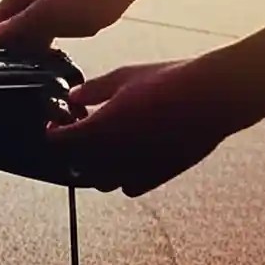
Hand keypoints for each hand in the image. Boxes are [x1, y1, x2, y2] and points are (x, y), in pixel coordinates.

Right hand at [0, 0, 169, 51]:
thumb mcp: (46, 12)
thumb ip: (20, 23)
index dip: (1, 39)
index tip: (15, 54)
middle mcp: (28, 0)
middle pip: (9, 29)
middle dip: (17, 45)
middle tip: (34, 58)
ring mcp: (42, 10)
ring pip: (26, 35)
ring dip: (32, 48)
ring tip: (46, 58)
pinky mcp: (56, 19)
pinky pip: (41, 37)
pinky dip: (44, 48)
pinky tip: (55, 55)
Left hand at [46, 58, 240, 196]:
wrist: (210, 96)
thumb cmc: (168, 82)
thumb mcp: (122, 77)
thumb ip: (92, 90)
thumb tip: (74, 96)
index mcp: (100, 129)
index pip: (60, 142)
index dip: (54, 132)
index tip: (57, 124)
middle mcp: (113, 155)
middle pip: (75, 165)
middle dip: (72, 150)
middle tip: (79, 131)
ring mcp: (135, 169)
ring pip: (100, 181)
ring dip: (94, 166)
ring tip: (102, 145)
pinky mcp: (157, 176)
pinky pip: (127, 186)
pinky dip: (121, 176)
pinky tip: (128, 155)